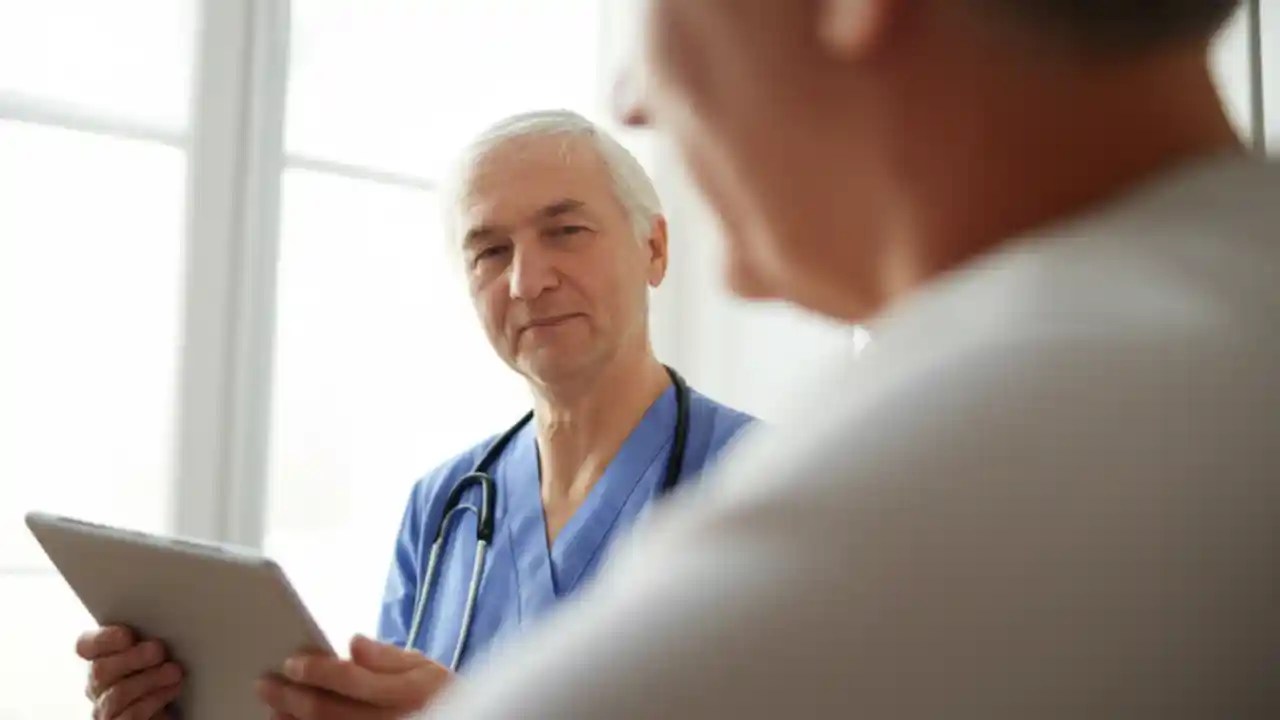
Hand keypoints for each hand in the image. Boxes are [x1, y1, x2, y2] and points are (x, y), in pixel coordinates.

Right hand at [76, 625, 183, 719]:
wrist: (177, 707)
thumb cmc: (165, 673)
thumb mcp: (157, 651)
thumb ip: (147, 636)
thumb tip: (163, 619)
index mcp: (104, 659)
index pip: (86, 646)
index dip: (101, 640)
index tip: (126, 635)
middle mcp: (99, 685)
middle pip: (100, 670)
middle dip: (133, 658)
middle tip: (159, 650)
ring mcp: (106, 709)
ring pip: (116, 694)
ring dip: (149, 680)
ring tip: (174, 672)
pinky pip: (129, 716)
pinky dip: (153, 700)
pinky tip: (171, 690)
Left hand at [257, 634, 452, 719]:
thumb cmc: (438, 693)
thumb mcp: (424, 666)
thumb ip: (388, 656)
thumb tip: (353, 644)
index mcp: (408, 691)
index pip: (352, 678)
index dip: (317, 669)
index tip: (291, 661)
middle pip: (330, 712)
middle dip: (292, 697)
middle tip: (265, 685)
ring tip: (273, 710)